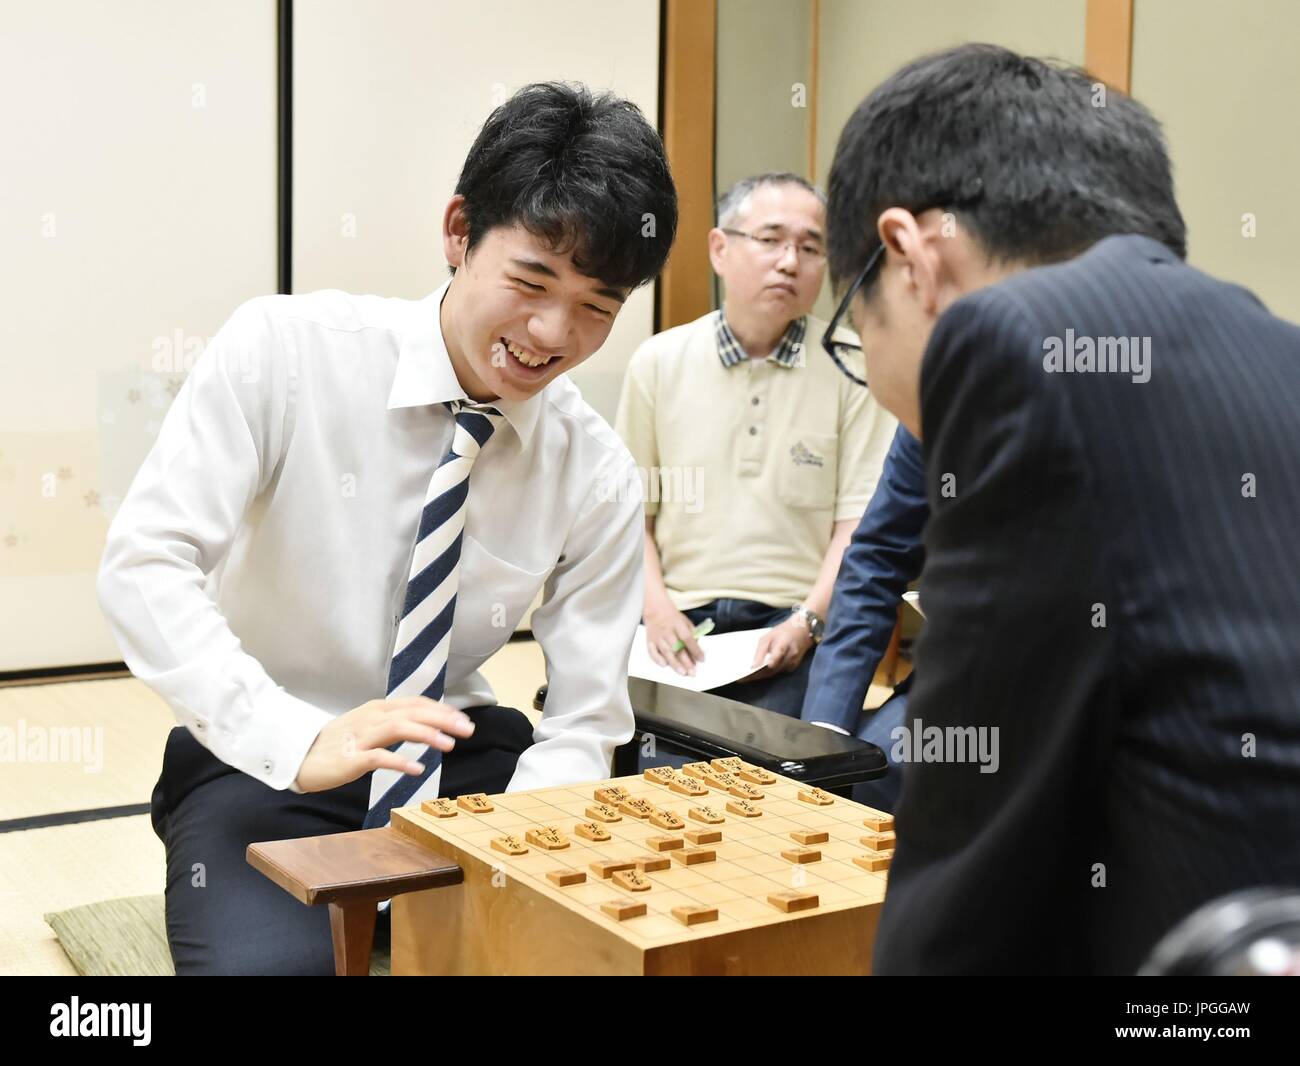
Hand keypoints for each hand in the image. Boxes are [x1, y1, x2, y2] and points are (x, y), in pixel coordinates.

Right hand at [291, 697, 476, 792]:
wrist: (299, 757)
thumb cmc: (337, 743)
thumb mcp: (369, 727)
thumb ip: (395, 724)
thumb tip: (427, 727)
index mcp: (378, 709)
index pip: (416, 704)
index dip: (442, 710)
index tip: (463, 720)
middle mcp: (372, 718)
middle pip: (413, 712)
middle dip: (444, 719)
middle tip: (468, 730)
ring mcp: (361, 737)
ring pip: (399, 728)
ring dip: (427, 735)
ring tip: (449, 745)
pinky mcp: (351, 758)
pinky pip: (379, 757)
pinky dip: (400, 761)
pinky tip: (417, 769)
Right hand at [644, 603, 704, 675]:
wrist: (655, 610)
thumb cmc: (673, 618)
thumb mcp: (686, 622)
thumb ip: (692, 635)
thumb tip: (697, 651)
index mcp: (678, 624)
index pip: (687, 638)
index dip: (695, 649)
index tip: (701, 659)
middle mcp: (667, 631)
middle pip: (677, 648)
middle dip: (686, 661)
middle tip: (692, 672)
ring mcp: (657, 637)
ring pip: (666, 652)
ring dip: (674, 663)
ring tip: (682, 672)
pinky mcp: (650, 641)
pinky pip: (652, 652)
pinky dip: (657, 659)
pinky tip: (664, 665)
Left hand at [747, 617, 812, 680]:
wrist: (803, 631)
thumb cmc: (782, 631)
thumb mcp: (769, 636)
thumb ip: (761, 650)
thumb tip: (753, 666)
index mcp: (784, 643)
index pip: (777, 653)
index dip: (768, 661)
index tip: (754, 669)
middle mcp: (791, 655)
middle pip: (773, 668)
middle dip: (758, 674)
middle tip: (743, 679)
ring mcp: (793, 662)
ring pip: (775, 673)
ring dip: (762, 675)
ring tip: (748, 678)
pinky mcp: (793, 667)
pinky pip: (778, 672)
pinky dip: (769, 673)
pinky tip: (759, 674)